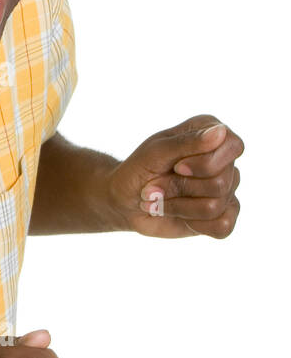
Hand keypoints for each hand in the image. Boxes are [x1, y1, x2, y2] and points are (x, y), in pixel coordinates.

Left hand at [105, 115, 243, 237]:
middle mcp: (225, 160)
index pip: (233, 146)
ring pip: (215, 206)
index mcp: (213, 133)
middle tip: (154, 186)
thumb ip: (188, 142)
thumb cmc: (139, 170)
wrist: (125, 201)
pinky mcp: (222, 214)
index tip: (177, 167)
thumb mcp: (157, 151)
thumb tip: (221, 132)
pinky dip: (193, 224)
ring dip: (177, 206)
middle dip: (179, 188)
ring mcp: (226, 189)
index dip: (206, 163)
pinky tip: (180, 216)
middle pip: (220, 182)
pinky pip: (223, 226)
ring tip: (158, 200)